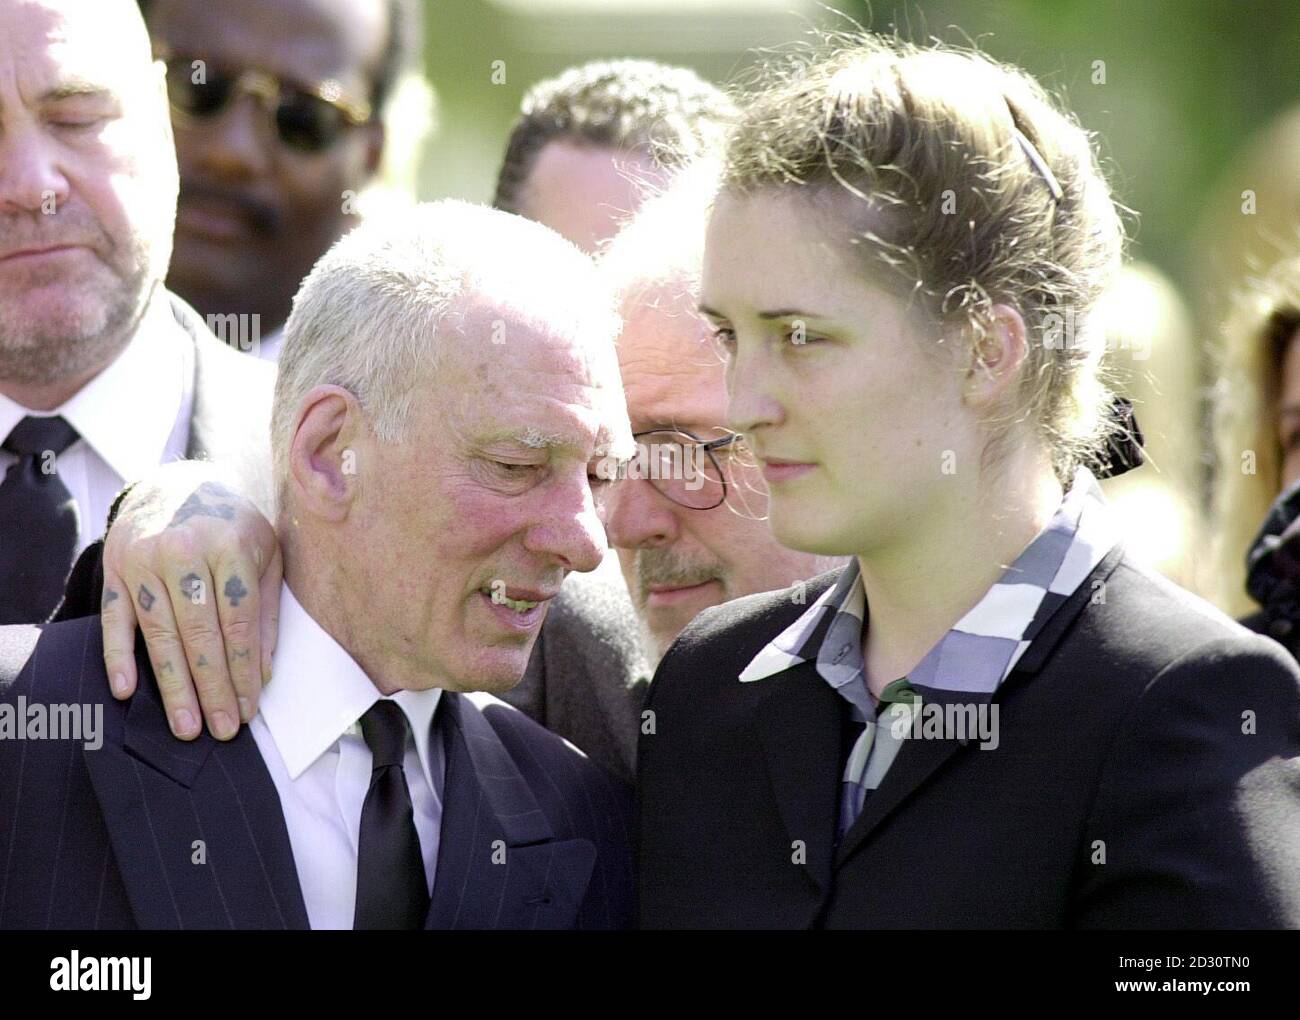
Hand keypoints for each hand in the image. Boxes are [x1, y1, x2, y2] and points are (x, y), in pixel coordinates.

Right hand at [100, 462, 281, 740]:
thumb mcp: (266, 555)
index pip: (239, 621)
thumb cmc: (231, 527)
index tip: (248, 709)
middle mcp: (184, 551)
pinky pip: (115, 619)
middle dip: (212, 688)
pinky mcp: (115, 569)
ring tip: (185, 726)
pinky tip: (127, 690)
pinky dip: (118, 656)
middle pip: (200, 633)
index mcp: (230, 545)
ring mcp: (144, 560)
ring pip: (159, 633)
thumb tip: (263, 673)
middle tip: (221, 731)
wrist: (174, 485)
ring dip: (172, 685)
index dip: (243, 669)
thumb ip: (268, 611)